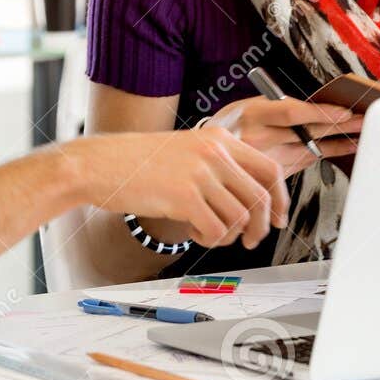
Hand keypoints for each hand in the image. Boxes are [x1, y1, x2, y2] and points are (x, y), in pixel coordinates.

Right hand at [63, 127, 288, 249]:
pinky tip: (193, 231)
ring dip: (228, 235)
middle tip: (249, 240)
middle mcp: (214, 153)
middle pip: (261, 198)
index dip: (280, 200)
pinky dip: (209, 239)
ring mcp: (200, 174)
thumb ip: (218, 167)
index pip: (269, 170)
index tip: (278, 218)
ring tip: (208, 230)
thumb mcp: (186, 151)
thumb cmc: (136, 162)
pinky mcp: (184, 197)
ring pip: (239, 218)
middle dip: (261, 227)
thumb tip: (250, 200)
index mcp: (219, 139)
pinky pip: (216, 230)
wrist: (99, 164)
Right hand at [207, 96, 361, 177]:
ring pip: (307, 151)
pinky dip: (325, 154)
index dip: (319, 113)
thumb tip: (318, 106)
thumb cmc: (226, 128)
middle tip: (363, 120)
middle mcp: (255, 138)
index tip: (344, 111)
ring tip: (359, 135)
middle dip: (338, 127)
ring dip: (336, 143)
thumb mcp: (246, 109)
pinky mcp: (266, 177)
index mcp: (250, 113)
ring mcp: (260, 160)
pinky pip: (301, 166)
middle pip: (305, 132)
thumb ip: (276, 110)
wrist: (196, 158)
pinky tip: (341, 149)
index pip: (289, 112)